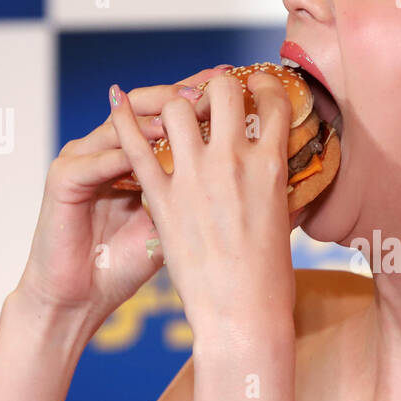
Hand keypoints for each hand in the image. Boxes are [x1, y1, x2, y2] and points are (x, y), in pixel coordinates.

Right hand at [13, 65, 233, 331]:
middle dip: (182, 95)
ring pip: (121, 122)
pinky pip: (96, 159)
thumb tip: (261, 184)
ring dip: (155, 116)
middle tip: (213, 91)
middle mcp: (109, 149)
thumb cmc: (127, 263)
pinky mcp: (63, 180)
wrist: (78, 296)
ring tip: (186, 109)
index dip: (204, 98)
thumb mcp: (175, 225)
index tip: (240, 88)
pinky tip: (149, 146)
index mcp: (138, 156)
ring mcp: (84, 159)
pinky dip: (123, 153)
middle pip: (148, 104)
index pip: (173, 113)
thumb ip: (202, 196)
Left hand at [108, 69, 298, 337]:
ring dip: (174, 106)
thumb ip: (274, 186)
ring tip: (172, 115)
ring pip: (175, 109)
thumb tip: (274, 170)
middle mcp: (233, 161)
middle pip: (222, 91)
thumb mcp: (282, 220)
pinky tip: (118, 106)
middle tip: (209, 98)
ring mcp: (194, 178)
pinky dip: (124, 122)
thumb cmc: (270, 278)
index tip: (252, 85)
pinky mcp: (161, 199)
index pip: (272, 101)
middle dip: (215, 87)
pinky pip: (134, 147)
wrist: (241, 315)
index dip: (261, 84)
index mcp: (271, 165)